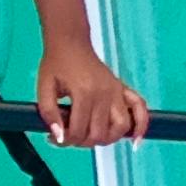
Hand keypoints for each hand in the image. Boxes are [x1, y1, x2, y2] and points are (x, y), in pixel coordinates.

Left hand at [34, 36, 147, 150]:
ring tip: (92, 137)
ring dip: (106, 139)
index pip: (79, 131)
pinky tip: (135, 140)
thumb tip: (59, 137)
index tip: (55, 138)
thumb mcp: (44, 88)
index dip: (65, 140)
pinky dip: (141, 125)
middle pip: (99, 134)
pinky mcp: (123, 89)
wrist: (70, 43)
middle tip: (69, 135)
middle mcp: (105, 94)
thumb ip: (49, 113)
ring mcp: (117, 91)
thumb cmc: (56, 64)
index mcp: (84, 92)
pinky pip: (140, 108)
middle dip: (82, 142)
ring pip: (120, 127)